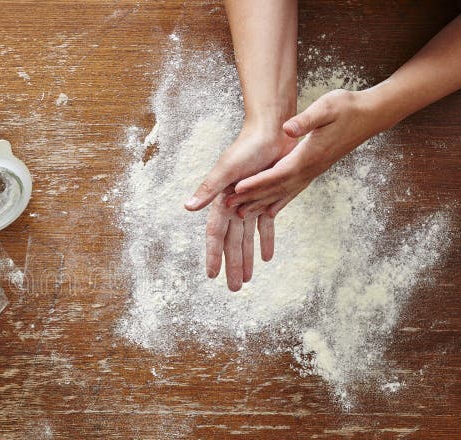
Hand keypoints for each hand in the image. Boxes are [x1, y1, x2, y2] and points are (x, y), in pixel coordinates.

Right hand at [184, 123, 295, 289]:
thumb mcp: (227, 169)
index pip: (216, 235)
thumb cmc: (247, 148)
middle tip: (233, 289)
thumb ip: (208, 189)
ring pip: (247, 238)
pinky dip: (265, 240)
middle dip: (232, 265)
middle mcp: (233, 205)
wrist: (272, 130)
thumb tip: (187, 207)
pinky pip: (265, 225)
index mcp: (222, 201)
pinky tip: (266, 257)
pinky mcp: (266, 198)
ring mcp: (249, 203)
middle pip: (232, 242)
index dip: (213, 255)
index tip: (212, 275)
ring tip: (246, 280)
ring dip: (246, 258)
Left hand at [227, 89, 384, 217]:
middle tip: (227, 206)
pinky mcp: (314, 171)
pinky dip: (278, 202)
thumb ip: (307, 119)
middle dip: (251, 198)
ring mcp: (313, 172)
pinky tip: (268, 211)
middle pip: (275, 189)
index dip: (256, 182)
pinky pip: (293, 191)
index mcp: (309, 155)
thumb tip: (288, 129)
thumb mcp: (327, 107)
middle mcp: (310, 169)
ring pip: (282, 194)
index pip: (277, 173)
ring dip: (260, 204)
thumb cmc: (347, 107)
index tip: (237, 187)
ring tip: (240, 213)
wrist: (371, 115)